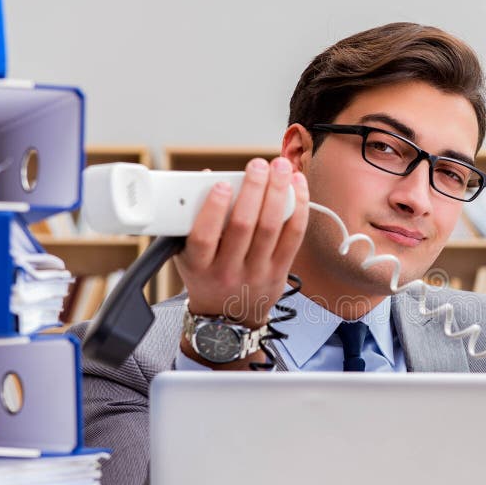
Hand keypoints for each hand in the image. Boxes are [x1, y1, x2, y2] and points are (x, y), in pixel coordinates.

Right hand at [173, 157, 309, 328]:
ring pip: (271, 229)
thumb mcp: (187, 255)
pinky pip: (294, 237)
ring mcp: (257, 273)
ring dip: (278, 193)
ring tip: (280, 168)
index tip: (222, 184)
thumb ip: (192, 220)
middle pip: (244, 227)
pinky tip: (298, 187)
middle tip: (258, 165)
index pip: (204, 237)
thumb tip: (208, 178)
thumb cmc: (206, 277)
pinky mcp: (280, 272)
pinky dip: (298, 208)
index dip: (214, 209)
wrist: (227, 319)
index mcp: (199, 266)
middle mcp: (228, 271)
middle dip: (254, 190)